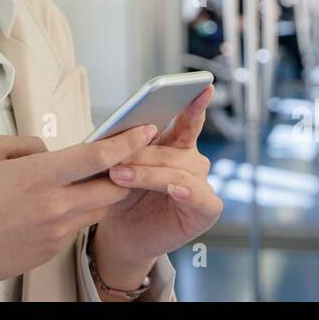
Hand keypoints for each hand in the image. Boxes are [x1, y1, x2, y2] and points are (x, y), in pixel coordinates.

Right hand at [0, 126, 157, 294]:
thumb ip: (28, 143)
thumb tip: (52, 149)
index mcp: (39, 176)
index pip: (98, 158)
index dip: (127, 142)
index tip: (145, 130)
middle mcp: (54, 206)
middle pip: (114, 188)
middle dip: (126, 172)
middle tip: (127, 157)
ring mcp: (56, 232)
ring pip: (99, 209)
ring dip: (103, 193)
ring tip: (92, 180)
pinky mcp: (52, 251)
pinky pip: (77, 226)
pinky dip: (77, 211)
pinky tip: (58, 204)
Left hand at [90, 86, 222, 290]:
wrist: (122, 233)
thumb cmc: (122, 195)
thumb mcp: (120, 166)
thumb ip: (126, 147)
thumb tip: (121, 130)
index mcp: (177, 143)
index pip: (188, 119)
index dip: (196, 103)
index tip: (202, 86)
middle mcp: (192, 161)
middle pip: (172, 149)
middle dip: (141, 153)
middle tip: (112, 160)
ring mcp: (201, 184)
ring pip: (177, 172)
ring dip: (147, 174)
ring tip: (119, 176)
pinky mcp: (206, 209)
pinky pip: (198, 196)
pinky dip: (185, 191)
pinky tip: (173, 189)